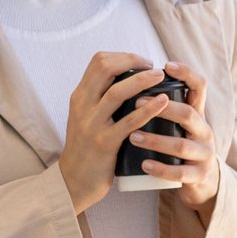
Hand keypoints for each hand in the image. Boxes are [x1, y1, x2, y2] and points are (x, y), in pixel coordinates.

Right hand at [59, 53, 172, 212]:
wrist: (73, 181)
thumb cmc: (87, 148)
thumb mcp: (86, 117)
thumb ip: (101, 99)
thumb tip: (130, 80)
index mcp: (80, 96)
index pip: (99, 61)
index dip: (124, 56)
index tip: (143, 63)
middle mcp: (83, 105)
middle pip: (105, 68)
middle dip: (133, 61)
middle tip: (154, 68)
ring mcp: (92, 124)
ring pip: (117, 91)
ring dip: (142, 80)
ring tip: (160, 77)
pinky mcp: (104, 143)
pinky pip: (128, 121)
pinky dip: (148, 109)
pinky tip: (163, 103)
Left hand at [128, 61, 220, 213]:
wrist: (201, 183)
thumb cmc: (180, 147)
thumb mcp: (179, 125)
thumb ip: (164, 106)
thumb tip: (132, 80)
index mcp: (197, 115)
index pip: (199, 87)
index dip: (186, 74)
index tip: (166, 65)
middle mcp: (204, 131)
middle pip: (188, 114)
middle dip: (162, 108)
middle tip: (135, 102)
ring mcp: (204, 154)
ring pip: (182, 145)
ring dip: (156, 140)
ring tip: (133, 136)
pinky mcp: (199, 176)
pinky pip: (180, 173)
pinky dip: (161, 169)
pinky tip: (145, 165)